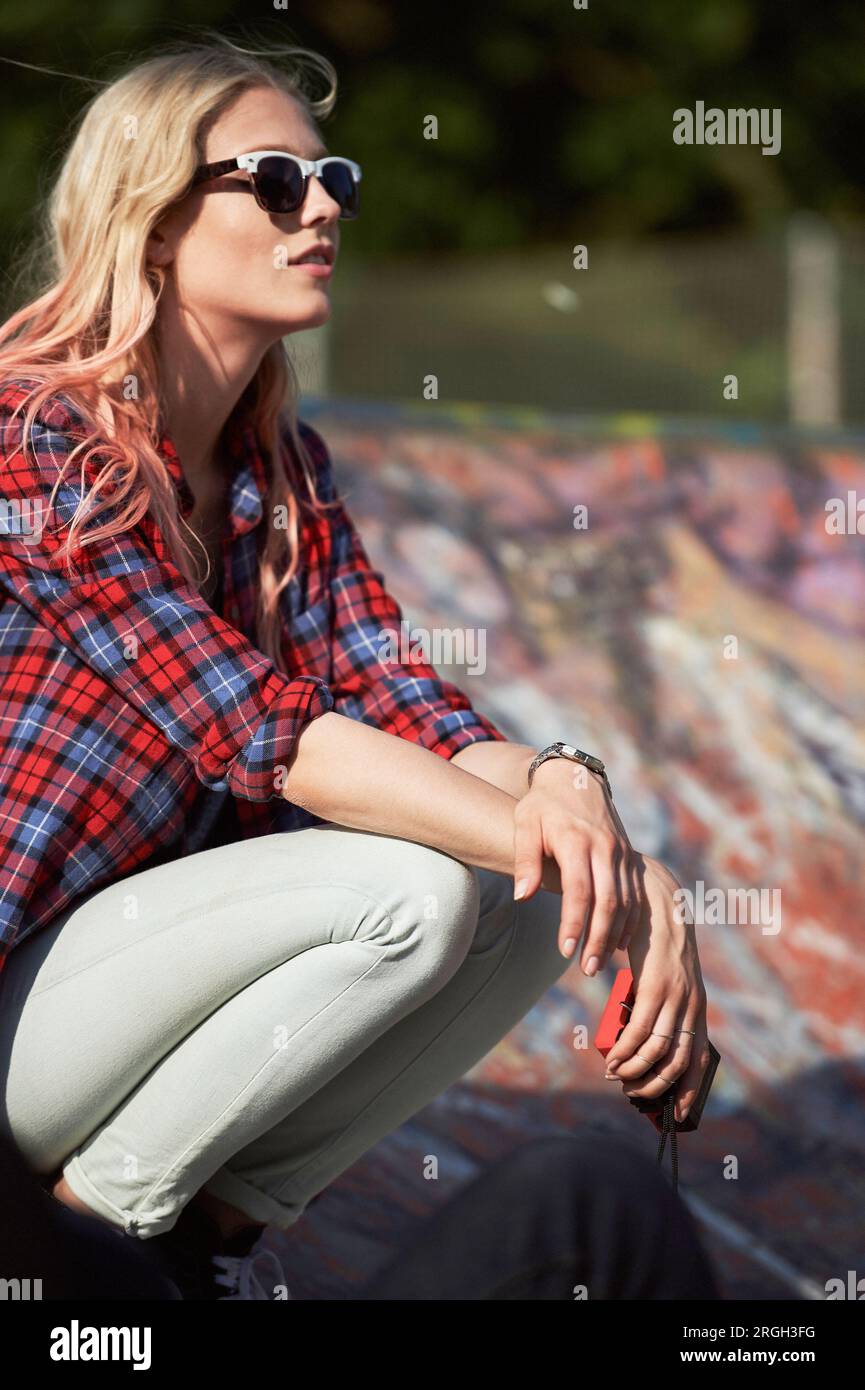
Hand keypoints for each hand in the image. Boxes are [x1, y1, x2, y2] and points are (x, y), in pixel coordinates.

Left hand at [512, 757, 644, 965]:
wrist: (574, 778)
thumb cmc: (542, 805)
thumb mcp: (524, 825)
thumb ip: (524, 860)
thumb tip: (523, 896)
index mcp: (577, 841)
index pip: (579, 890)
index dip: (574, 922)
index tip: (565, 950)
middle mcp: (605, 848)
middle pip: (608, 901)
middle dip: (598, 938)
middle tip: (586, 969)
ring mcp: (620, 853)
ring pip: (625, 901)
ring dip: (613, 935)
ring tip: (598, 963)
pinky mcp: (628, 857)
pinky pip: (635, 895)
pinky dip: (630, 921)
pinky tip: (618, 944)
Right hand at [603, 854, 710, 1123]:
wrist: (656, 901)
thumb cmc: (654, 942)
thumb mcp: (665, 977)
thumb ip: (660, 1004)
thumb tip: (641, 1036)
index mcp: (696, 1006)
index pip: (700, 1058)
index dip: (690, 1090)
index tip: (677, 1115)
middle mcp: (692, 1004)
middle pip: (678, 1061)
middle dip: (655, 1085)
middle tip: (631, 1092)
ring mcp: (677, 995)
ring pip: (658, 1049)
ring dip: (635, 1070)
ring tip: (615, 1074)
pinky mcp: (657, 983)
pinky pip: (641, 1028)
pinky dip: (625, 1050)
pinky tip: (613, 1057)